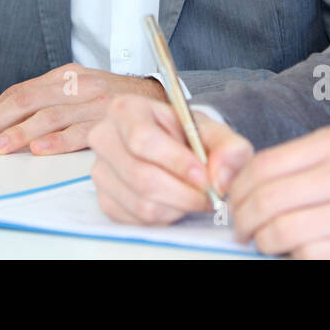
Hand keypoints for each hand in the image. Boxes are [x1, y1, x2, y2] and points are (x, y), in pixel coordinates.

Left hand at [0, 63, 165, 154]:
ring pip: (49, 116)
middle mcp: (77, 85)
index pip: (20, 92)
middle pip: (28, 101)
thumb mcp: (79, 88)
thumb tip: (7, 122)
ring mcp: (93, 102)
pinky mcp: (110, 120)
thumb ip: (48, 100)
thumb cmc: (113, 98)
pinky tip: (41, 150)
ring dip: (20, 134)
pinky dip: (59, 141)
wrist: (159, 98)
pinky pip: (81, 132)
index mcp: (65, 76)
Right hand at [89, 93, 252, 223]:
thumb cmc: (187, 135)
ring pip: (142, 204)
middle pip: (142, 177)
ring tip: (194, 197)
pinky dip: (164, 218)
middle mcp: (105, 138)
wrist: (174, 147)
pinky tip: (175, 203)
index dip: (176, 162)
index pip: (143, 139)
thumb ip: (228, 148)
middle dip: (184, 194)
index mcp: (126, 109)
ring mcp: (101, 170)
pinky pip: (137, 220)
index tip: (204, 177)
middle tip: (209, 196)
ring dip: (177, 208)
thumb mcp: (213, 132)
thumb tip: (220, 178)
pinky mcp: (105, 199)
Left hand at [226, 122, 329, 257]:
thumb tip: (258, 188)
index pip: (265, 165)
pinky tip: (298, 254)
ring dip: (265, 243)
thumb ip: (310, 163)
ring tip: (266, 244)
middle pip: (269, 200)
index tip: (233, 202)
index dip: (240, 189)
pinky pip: (315, 257)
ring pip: (286, 233)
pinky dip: (297, 258)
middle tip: (241, 229)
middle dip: (243, 220)